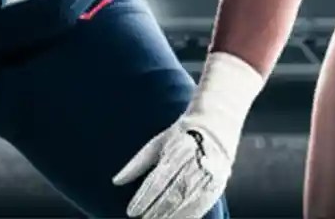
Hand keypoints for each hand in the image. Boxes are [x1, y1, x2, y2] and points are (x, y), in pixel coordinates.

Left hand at [112, 51, 263, 218]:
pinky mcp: (218, 182)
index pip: (157, 181)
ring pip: (187, 200)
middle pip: (172, 193)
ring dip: (171, 215)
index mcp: (175, 152)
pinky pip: (203, 203)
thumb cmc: (179, 135)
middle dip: (156, 210)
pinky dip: (190, 214)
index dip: (144, 198)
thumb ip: (136, 164)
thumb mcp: (156, 144)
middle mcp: (192, 163)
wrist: (215, 124)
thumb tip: (116, 181)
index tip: (131, 212)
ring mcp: (207, 173)